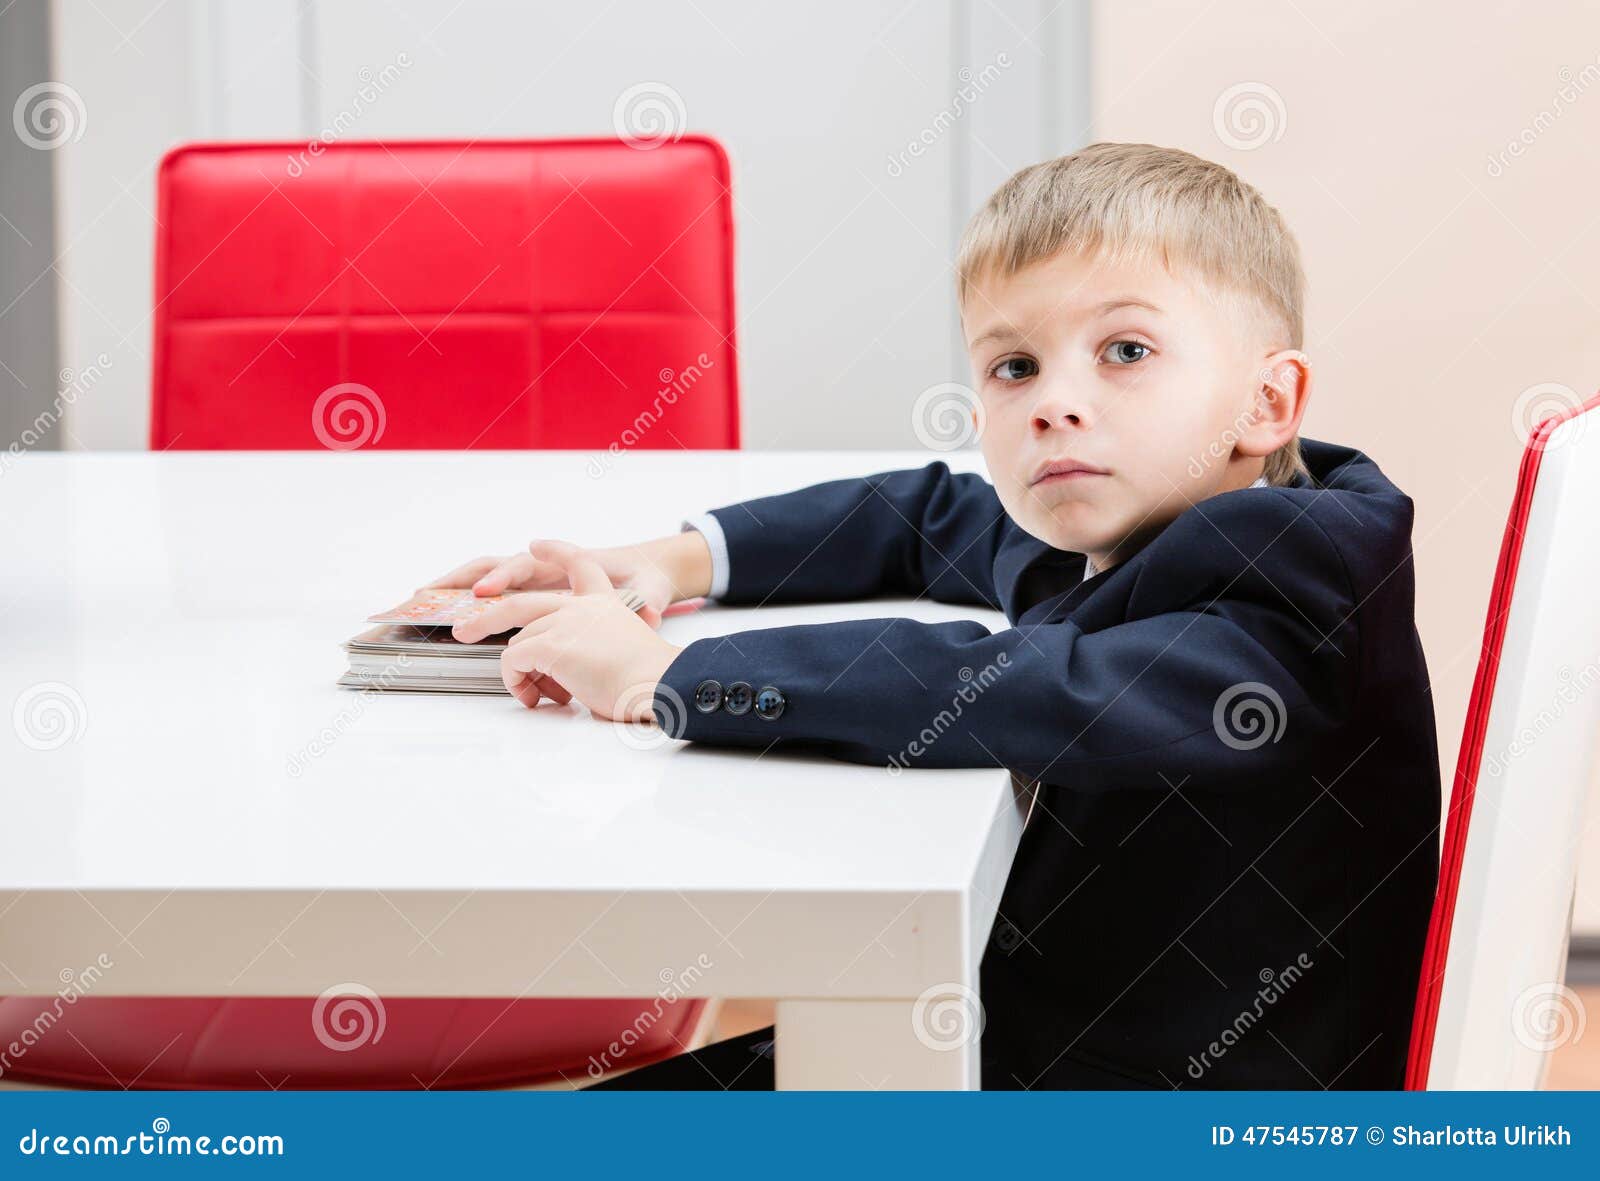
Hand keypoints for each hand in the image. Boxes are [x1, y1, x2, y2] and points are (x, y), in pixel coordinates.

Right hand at [425, 534, 709, 629]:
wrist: (648, 572)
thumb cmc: (644, 579)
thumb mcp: (651, 591)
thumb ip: (649, 602)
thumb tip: (653, 612)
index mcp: (565, 565)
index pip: (525, 566)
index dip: (505, 576)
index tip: (488, 591)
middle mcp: (543, 568)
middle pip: (493, 566)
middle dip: (464, 582)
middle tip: (436, 600)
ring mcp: (532, 580)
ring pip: (483, 576)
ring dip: (452, 585)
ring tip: (416, 600)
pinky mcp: (528, 594)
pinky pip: (488, 593)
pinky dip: (460, 596)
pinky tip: (438, 610)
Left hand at [498, 542, 681, 719]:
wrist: (660, 685)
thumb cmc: (650, 679)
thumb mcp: (624, 650)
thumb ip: (593, 646)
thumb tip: (565, 668)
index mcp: (604, 604)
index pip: (581, 565)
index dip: (558, 554)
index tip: (537, 546)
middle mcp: (581, 605)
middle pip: (522, 605)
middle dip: (487, 618)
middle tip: (466, 631)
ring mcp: (563, 620)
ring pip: (518, 643)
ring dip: (524, 674)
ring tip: (547, 697)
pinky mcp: (550, 643)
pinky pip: (512, 660)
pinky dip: (516, 682)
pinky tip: (536, 698)